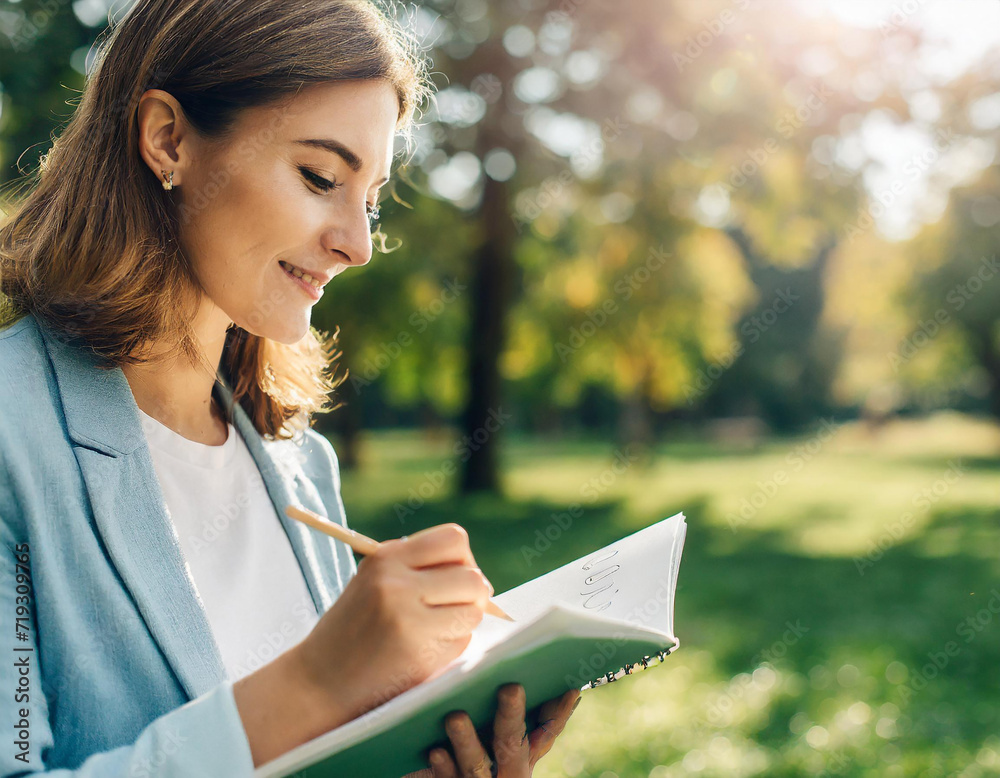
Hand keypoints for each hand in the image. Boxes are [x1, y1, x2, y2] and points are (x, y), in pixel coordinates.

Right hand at [293, 523, 494, 728]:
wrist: (318, 681)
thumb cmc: (353, 627)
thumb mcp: (373, 580)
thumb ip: (418, 567)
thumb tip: (478, 575)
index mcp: (386, 559)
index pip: (455, 540)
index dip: (463, 558)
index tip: (453, 575)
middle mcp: (398, 585)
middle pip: (473, 578)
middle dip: (472, 594)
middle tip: (453, 606)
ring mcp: (410, 622)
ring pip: (473, 611)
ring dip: (463, 621)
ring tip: (433, 629)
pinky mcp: (419, 656)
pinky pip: (461, 642)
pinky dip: (450, 645)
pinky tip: (421, 650)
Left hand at [405, 684, 581, 777]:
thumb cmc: (481, 750)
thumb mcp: (503, 735)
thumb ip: (518, 709)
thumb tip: (533, 664)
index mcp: (524, 753)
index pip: (548, 731)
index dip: (558, 712)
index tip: (568, 688)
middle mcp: (508, 770)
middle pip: (511, 743)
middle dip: (511, 716)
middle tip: (510, 688)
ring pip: (476, 763)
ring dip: (467, 741)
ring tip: (456, 717)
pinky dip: (443, 765)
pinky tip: (435, 749)